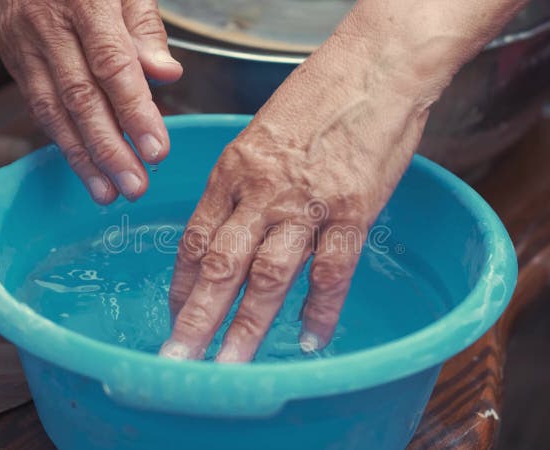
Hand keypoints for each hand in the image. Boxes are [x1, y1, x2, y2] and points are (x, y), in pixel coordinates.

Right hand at [0, 0, 182, 203]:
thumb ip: (146, 28)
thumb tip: (166, 75)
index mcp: (84, 2)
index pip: (112, 66)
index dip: (135, 112)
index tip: (157, 151)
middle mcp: (47, 26)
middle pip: (80, 97)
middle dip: (110, 149)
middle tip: (135, 187)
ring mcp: (24, 44)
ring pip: (52, 110)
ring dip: (82, 158)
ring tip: (108, 193)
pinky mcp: (13, 59)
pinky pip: (38, 107)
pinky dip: (63, 141)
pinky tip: (86, 169)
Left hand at [160, 51, 433, 361]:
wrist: (375, 65)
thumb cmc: (320, 93)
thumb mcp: (263, 132)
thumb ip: (247, 181)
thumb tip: (237, 222)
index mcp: (234, 170)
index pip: (196, 238)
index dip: (181, 282)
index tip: (174, 313)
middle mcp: (261, 190)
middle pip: (220, 265)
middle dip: (195, 318)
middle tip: (176, 361)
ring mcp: (306, 202)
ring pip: (268, 276)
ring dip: (247, 327)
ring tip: (231, 369)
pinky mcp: (351, 209)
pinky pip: (332, 270)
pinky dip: (321, 309)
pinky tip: (311, 340)